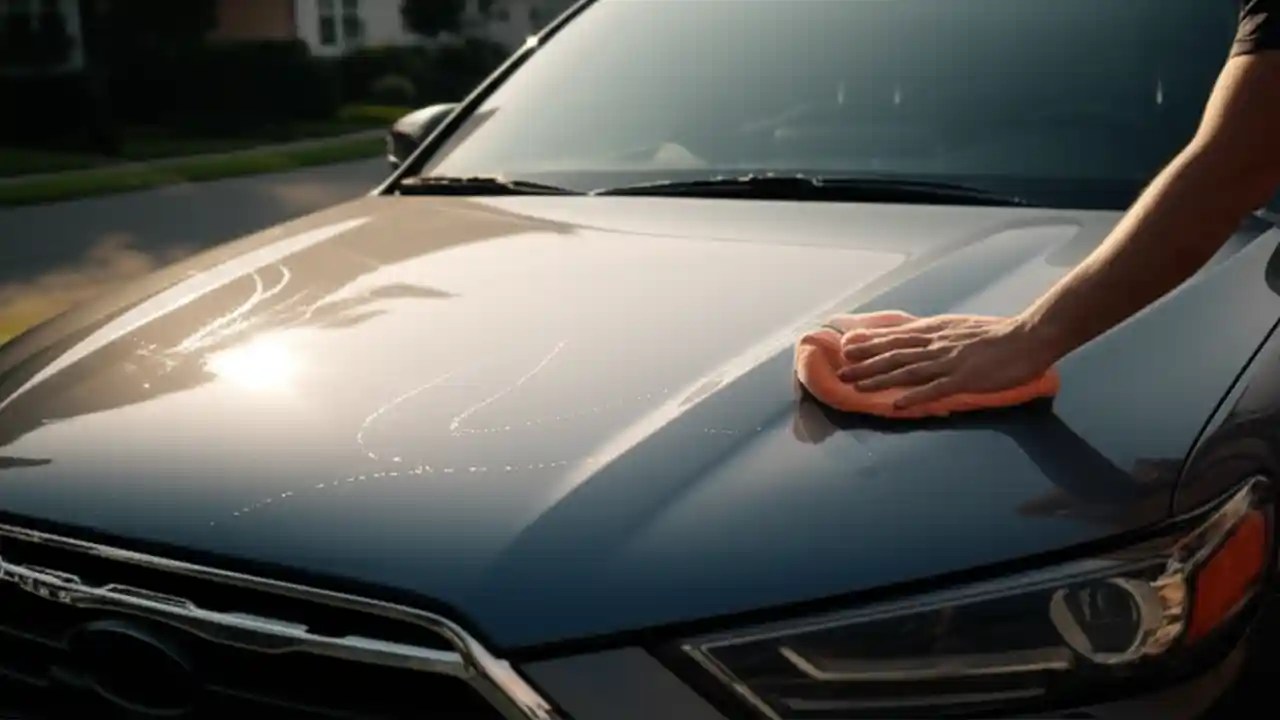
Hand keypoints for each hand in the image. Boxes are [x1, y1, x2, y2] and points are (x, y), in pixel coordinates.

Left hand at [836, 315, 1056, 408]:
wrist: (1029, 336)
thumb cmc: (999, 334)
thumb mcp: (961, 327)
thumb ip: (939, 334)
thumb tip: (918, 337)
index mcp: (937, 331)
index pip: (897, 337)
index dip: (871, 343)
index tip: (849, 346)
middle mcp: (937, 344)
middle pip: (894, 354)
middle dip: (865, 363)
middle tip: (841, 372)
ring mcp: (949, 361)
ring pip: (907, 371)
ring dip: (879, 379)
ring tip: (857, 387)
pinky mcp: (964, 378)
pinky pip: (934, 389)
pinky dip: (914, 397)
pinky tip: (897, 405)